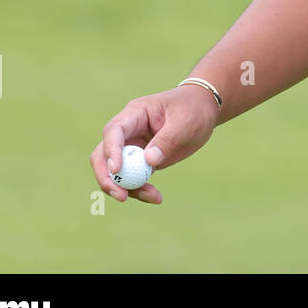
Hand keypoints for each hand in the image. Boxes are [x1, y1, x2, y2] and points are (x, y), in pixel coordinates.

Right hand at [89, 85, 220, 203]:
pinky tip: (155, 197)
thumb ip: (168, 139)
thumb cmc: (194, 109)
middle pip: (103, 154)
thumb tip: (149, 161)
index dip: (111, 150)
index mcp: (136, 113)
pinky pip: (132, 178)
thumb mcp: (186, 121)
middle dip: (107, 177)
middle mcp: (128, 131)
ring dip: (126, 188)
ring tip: (152, 197)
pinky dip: (138, 189)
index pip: (114, 131)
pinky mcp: (140, 161)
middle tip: (121, 196)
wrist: (204, 110)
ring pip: (115, 172)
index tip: (117, 170)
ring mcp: (132, 146)